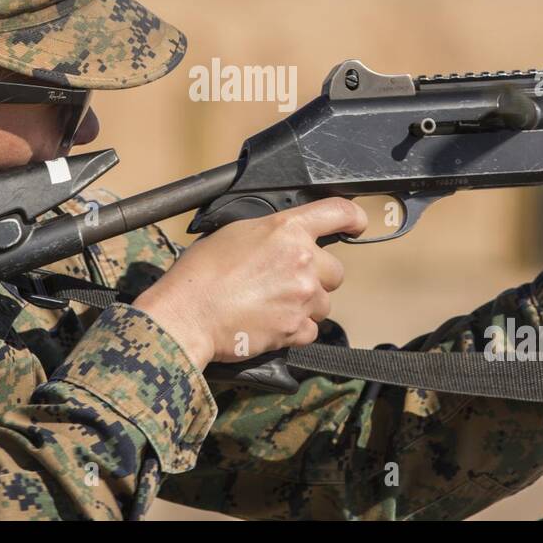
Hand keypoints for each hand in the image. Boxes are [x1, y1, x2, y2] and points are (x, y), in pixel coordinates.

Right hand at [134, 198, 368, 368]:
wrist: (186, 314)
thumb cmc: (200, 273)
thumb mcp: (235, 232)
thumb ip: (272, 232)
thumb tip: (286, 237)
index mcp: (286, 229)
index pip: (338, 213)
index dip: (353, 218)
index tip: (356, 225)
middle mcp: (302, 260)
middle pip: (335, 271)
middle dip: (316, 277)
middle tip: (283, 282)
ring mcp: (302, 296)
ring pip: (324, 303)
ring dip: (305, 305)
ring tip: (270, 304)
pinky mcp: (296, 328)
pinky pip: (310, 330)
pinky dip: (294, 329)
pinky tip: (269, 322)